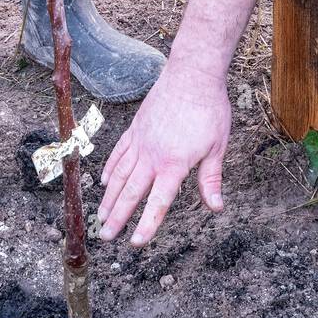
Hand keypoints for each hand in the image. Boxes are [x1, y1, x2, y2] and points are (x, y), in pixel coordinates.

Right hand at [97, 63, 230, 245]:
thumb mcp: (217, 147)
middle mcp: (152, 156)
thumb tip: (215, 207)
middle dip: (117, 217)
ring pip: (119, 175)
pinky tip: (104, 182)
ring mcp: (140, 141)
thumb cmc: (209, 110)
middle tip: (104, 236)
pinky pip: (118, 153)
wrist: (191, 75)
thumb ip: (210, 179)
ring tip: (100, 216)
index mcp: (174, 165)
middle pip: (130, 193)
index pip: (158, 202)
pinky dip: (109, 168)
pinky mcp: (135, 129)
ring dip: (109, 198)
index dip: (147, 225)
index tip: (135, 242)